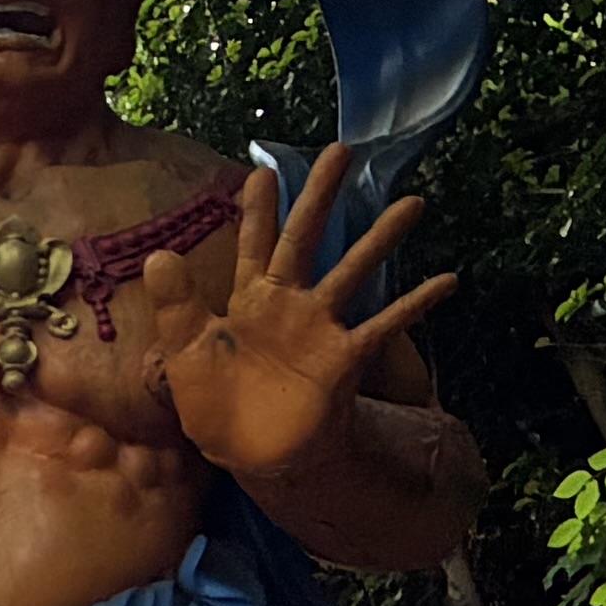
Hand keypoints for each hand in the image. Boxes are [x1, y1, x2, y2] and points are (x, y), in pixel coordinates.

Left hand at [164, 145, 461, 486]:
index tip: (262, 168)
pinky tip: (447, 279)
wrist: (253, 456)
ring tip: (413, 202)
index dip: (256, 208)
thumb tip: (159, 256)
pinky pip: (383, 325)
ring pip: (353, 270)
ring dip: (382, 237)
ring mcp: (320, 328)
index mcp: (247, 300)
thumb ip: (177, 307)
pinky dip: (415, 303)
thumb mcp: (185, 356)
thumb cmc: (218, 407)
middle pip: (305, 238)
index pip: (252, 243)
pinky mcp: (343, 358)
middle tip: (342, 148)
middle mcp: (288, 304)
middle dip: (321, 195)